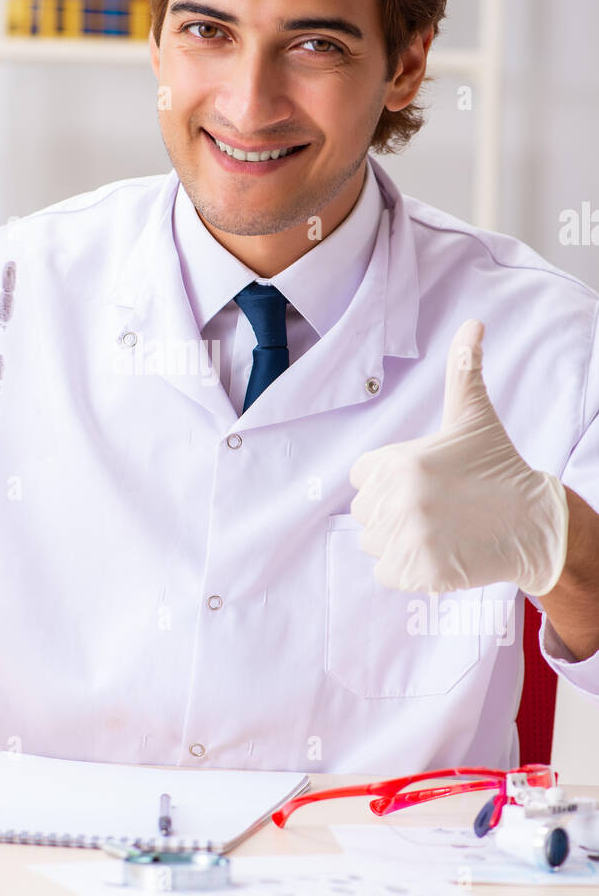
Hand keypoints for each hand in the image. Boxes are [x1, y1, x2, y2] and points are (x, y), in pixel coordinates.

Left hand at [348, 319, 568, 594]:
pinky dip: (408, 569)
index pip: (362, 477)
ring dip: (400, 541)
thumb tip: (473, 322)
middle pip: (365, 513)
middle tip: (437, 507)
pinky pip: (388, 573)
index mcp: (402, 461)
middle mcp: (401, 499)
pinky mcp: (420, 571)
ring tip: (440, 529)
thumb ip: (463, 369)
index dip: (389, 479)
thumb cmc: (497, 467)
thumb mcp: (475, 416)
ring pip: (375, 543)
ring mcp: (410, 538)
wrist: (533, 523)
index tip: (424, 480)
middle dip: (393, 512)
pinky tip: (438, 553)